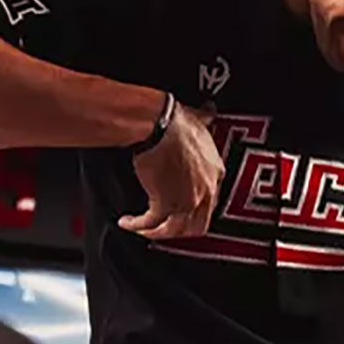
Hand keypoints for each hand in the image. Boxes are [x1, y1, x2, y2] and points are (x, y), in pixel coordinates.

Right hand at [119, 103, 220, 239]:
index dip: (195, 209)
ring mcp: (187, 200)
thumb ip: (207, 119)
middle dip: (179, 230)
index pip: (211, 202)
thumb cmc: (177, 120)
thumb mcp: (200, 120)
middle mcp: (206, 191)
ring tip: (143, 229)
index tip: (182, 210)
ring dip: (157, 233)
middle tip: (164, 229)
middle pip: (197, 225)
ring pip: (175, 230)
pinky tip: (127, 222)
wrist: (159, 124)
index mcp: (216, 173)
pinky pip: (151, 224)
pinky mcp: (164, 204)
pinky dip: (137, 226)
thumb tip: (209, 110)